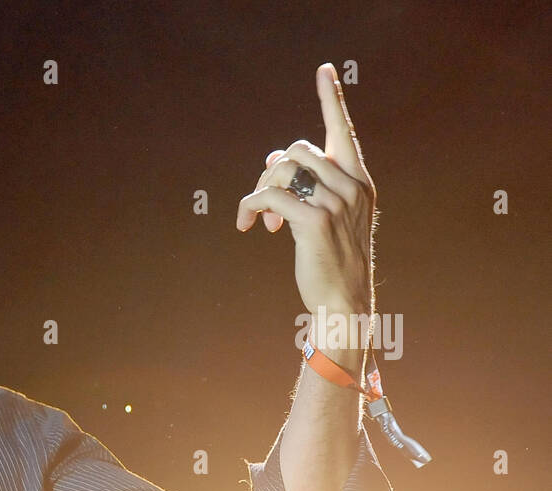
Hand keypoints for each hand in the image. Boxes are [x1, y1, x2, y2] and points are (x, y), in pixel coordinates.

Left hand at [236, 63, 376, 318]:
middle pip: (297, 151)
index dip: (332, 99)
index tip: (324, 70)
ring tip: (263, 221)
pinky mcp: (315, 221)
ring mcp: (337, 202)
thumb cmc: (330, 260)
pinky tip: (248, 226)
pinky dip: (251, 207)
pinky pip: (270, 196)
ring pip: (283, 171)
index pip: (344, 131)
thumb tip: (272, 160)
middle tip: (265, 204)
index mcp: (359, 181)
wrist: (343, 301)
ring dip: (261, 193)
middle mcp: (353, 185)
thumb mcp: (322, 216)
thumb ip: (305, 186)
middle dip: (272, 173)